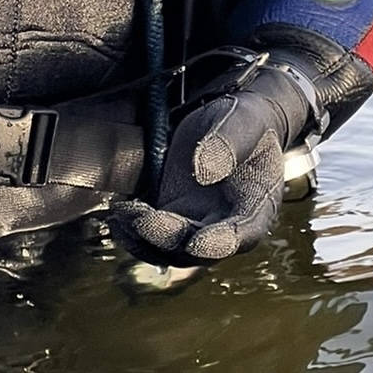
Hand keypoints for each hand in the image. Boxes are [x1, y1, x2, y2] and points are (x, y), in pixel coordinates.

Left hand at [110, 61, 313, 265]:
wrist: (231, 122)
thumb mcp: (243, 124)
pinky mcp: (172, 212)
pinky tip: (117, 215)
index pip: (241, 236)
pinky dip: (134, 229)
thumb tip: (202, 171)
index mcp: (255, 208)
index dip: (218, 243)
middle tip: (143, 221)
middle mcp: (225, 224)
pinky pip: (153, 233)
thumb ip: (227, 145)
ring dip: (145, 240)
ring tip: (122, 217)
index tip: (195, 243)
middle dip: (169, 240)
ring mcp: (197, 221)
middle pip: (198, 250)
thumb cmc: (245, 123)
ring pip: (171, 248)